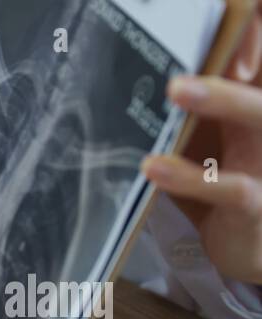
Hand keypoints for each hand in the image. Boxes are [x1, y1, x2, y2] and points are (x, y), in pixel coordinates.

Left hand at [143, 14, 261, 283]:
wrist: (251, 246)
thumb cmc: (222, 183)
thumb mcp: (201, 139)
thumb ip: (178, 111)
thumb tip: (121, 78)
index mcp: (254, 97)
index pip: (254, 52)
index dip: (247, 29)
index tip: (215, 10)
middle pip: (261, 78)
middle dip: (244, 43)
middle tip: (190, 35)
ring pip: (260, 117)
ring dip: (222, 99)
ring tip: (177, 88)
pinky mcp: (254, 203)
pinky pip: (228, 187)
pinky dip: (188, 176)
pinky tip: (151, 167)